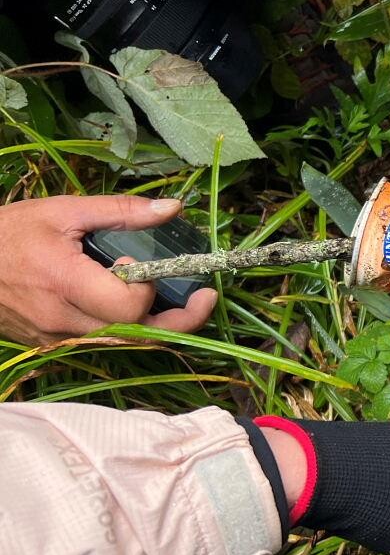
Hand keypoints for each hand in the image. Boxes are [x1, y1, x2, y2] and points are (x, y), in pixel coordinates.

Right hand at [0, 195, 216, 344]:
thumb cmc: (8, 233)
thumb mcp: (62, 211)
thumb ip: (120, 212)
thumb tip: (173, 208)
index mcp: (64, 283)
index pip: (128, 307)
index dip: (147, 288)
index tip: (137, 264)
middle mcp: (65, 322)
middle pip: (139, 334)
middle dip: (181, 318)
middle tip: (204, 295)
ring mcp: (61, 340)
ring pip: (128, 344)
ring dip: (160, 324)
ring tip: (179, 297)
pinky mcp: (59, 347)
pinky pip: (108, 344)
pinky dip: (132, 328)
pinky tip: (141, 305)